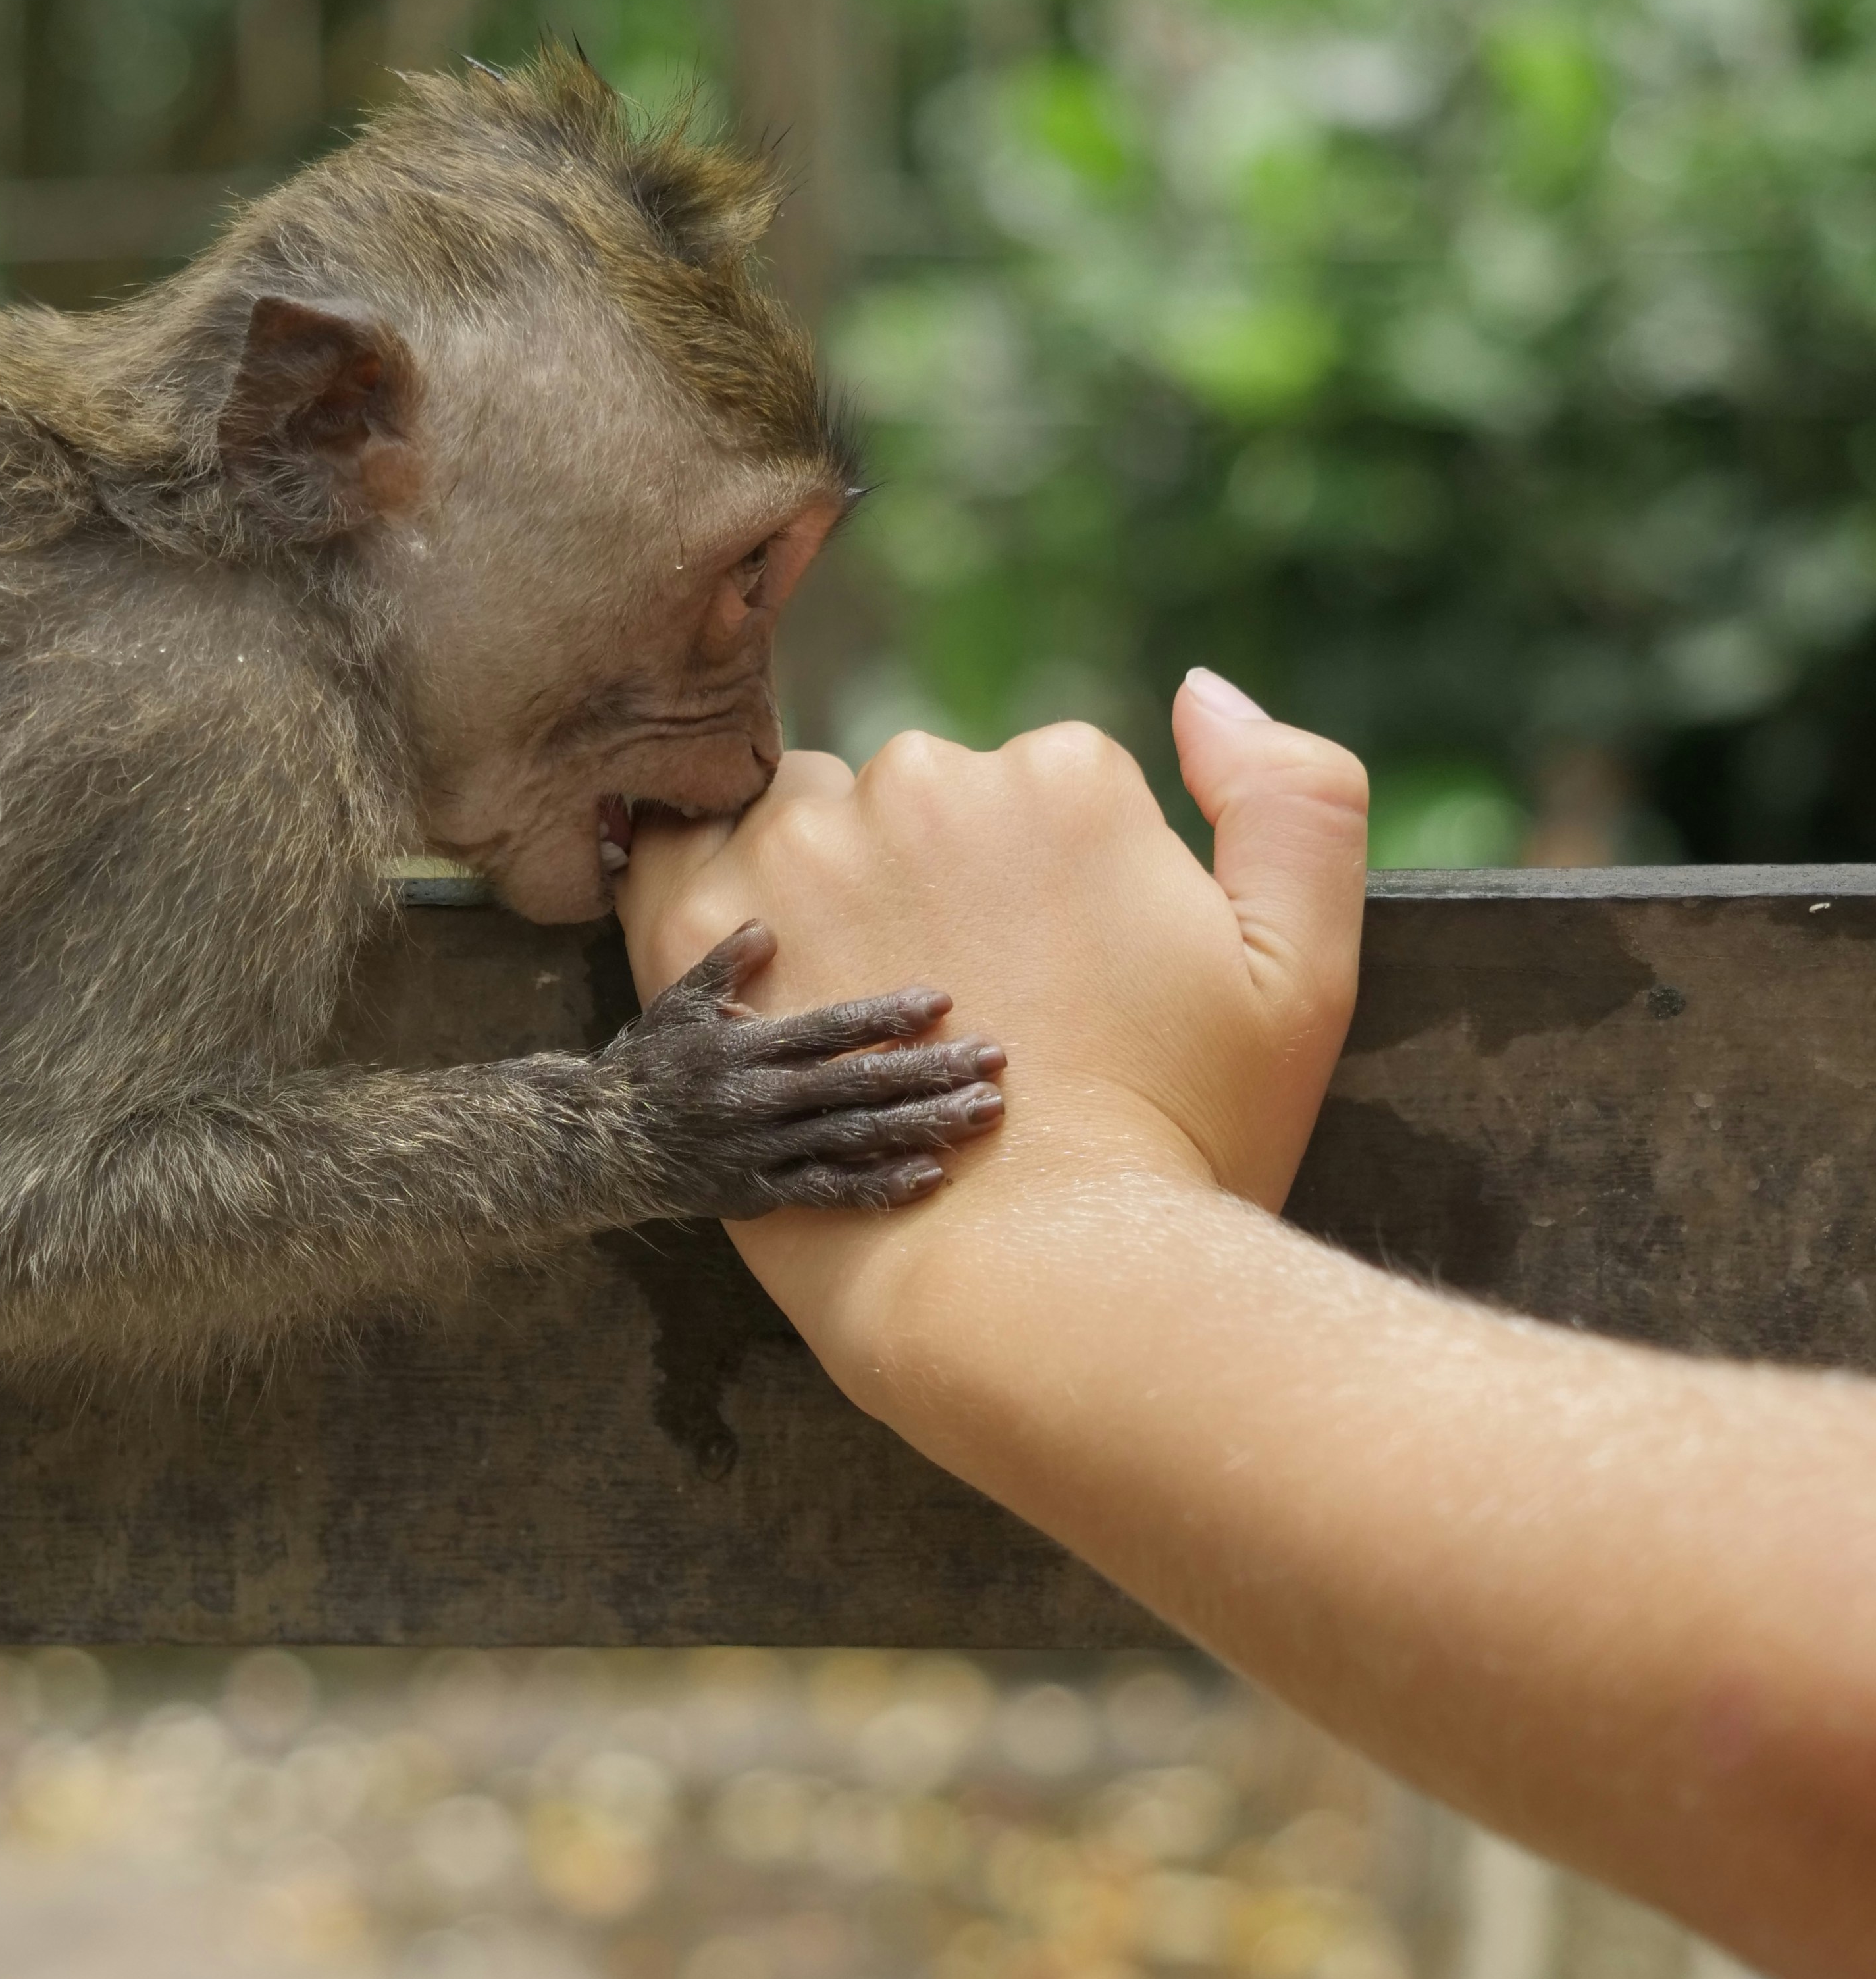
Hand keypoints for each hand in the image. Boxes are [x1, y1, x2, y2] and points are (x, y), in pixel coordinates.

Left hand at [616, 676, 1368, 1385]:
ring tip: (848, 1017)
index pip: (1032, 789)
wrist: (1040, 1286)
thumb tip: (1201, 692)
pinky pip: (675, 864)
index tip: (1044, 981)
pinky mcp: (704, 932)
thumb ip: (1292, 796)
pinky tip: (739, 982)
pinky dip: (700, 904)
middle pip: (907, 799)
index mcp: (1061, 780)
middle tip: (949, 1014)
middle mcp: (926, 785)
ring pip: (794, 823)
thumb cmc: (1183, 1147)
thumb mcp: (1302, 971)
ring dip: (811, 891)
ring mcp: (806, 852)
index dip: (1038, 891)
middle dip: (922, 880)